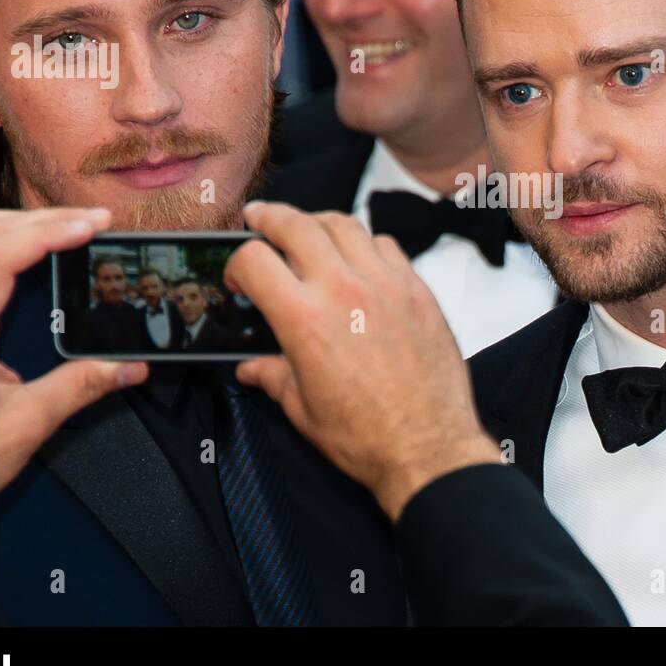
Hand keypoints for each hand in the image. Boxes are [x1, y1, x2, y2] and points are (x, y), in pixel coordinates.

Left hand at [0, 207, 147, 490]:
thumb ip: (80, 388)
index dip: (49, 231)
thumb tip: (132, 366)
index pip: (2, 255)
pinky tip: (18, 244)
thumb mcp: (28, 423)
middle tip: (94, 221)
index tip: (93, 226)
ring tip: (63, 224)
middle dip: (44, 219)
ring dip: (16, 222)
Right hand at [225, 201, 498, 520]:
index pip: (254, 259)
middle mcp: (344, 290)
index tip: (238, 278)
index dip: (236, 264)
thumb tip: (252, 367)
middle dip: (270, 218)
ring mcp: (385, 284)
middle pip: (297, 224)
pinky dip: (365, 244)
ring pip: (345, 224)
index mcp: (304, 320)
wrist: (429, 447)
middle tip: (259, 219)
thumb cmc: (367, 436)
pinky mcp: (417, 290)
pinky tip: (358, 259)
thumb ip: (273, 376)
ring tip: (307, 232)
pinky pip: (386, 245)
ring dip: (318, 223)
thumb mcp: (303, 409)